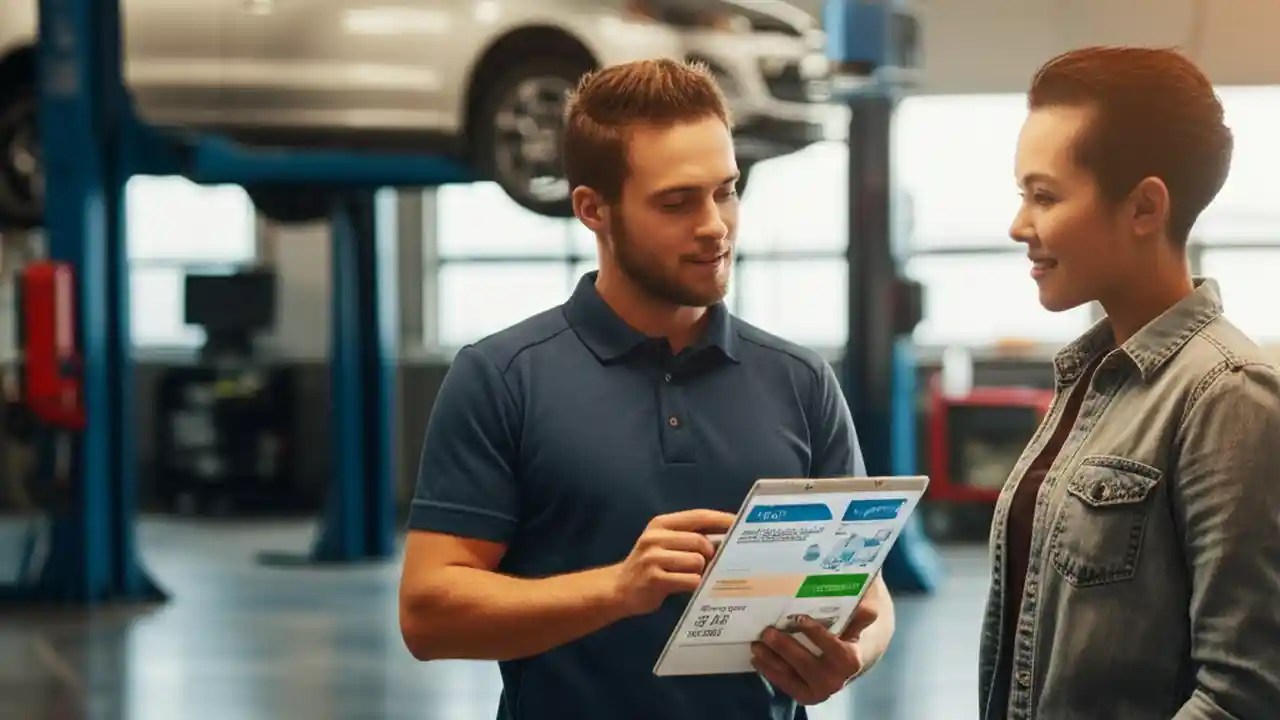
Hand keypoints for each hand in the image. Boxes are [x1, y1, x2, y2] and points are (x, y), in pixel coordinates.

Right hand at [610, 509, 734, 617]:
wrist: (618, 588)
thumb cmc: (649, 565)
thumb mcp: (664, 543)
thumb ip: (689, 537)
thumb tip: (726, 536)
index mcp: (662, 523)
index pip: (699, 516)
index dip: (722, 520)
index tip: (741, 524)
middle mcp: (656, 537)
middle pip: (701, 541)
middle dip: (711, 554)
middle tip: (710, 564)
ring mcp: (653, 557)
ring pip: (697, 561)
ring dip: (701, 572)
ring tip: (693, 576)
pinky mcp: (654, 579)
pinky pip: (689, 580)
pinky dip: (694, 584)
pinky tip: (688, 587)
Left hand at [750, 597, 884, 705]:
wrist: (855, 649)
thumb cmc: (855, 622)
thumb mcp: (864, 610)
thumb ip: (863, 607)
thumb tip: (864, 609)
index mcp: (852, 659)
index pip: (834, 649)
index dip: (817, 634)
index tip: (799, 618)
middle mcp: (836, 679)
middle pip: (807, 665)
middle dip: (786, 649)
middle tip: (767, 632)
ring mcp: (819, 689)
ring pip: (791, 677)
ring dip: (771, 661)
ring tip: (756, 644)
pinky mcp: (805, 693)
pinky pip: (784, 684)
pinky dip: (769, 671)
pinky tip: (756, 658)